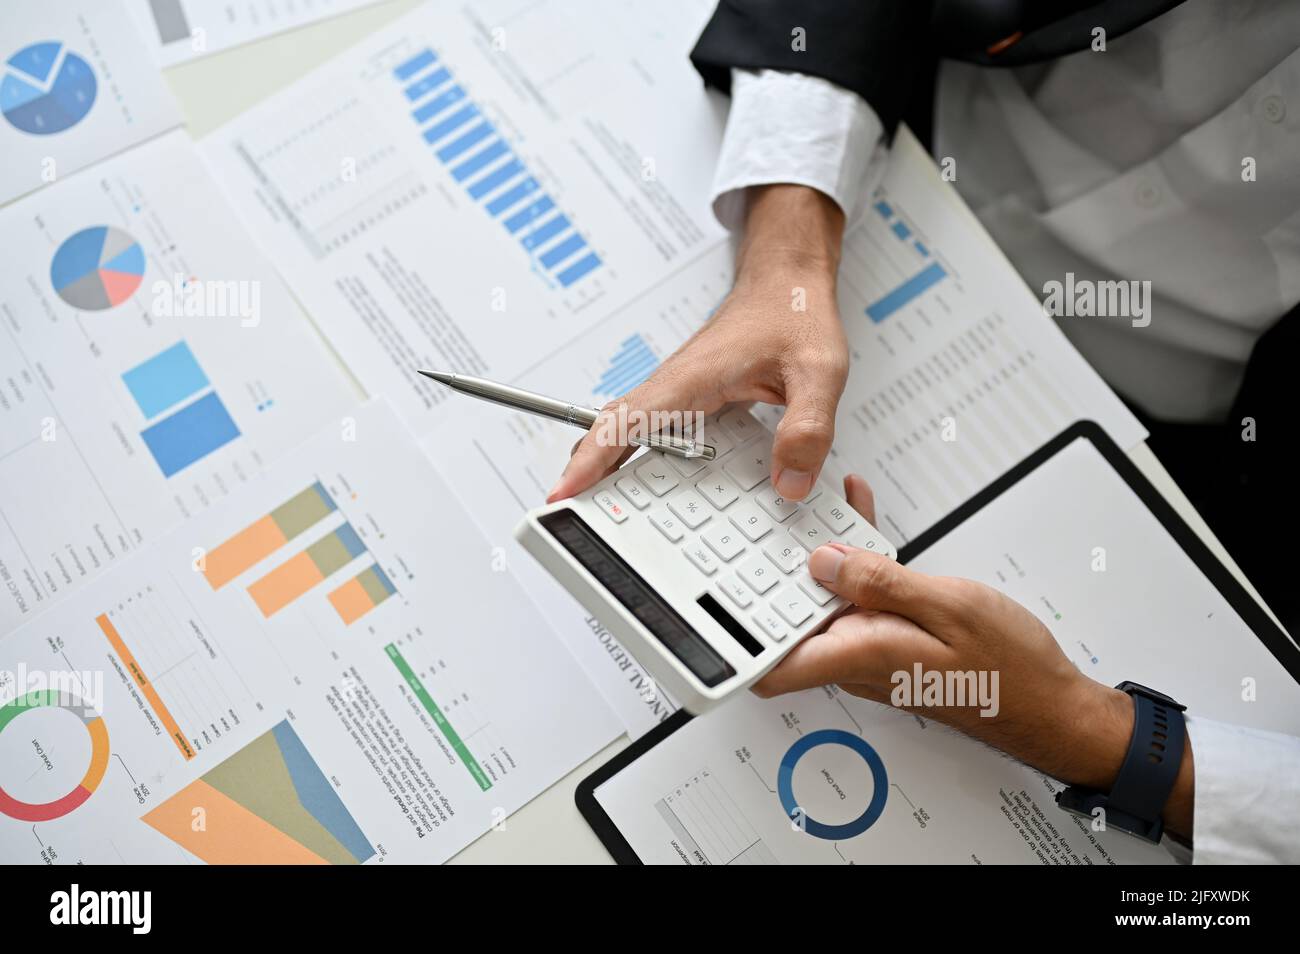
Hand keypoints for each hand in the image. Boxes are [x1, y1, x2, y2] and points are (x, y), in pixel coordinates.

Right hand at [547, 185, 848, 502]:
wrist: (787, 280)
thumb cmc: (794, 311)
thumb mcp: (818, 371)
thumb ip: (808, 429)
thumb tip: (790, 482)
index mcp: (693, 378)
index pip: (626, 423)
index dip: (591, 461)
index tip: (563, 492)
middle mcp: (675, 384)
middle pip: (610, 430)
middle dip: (583, 471)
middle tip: (564, 516)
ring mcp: (678, 390)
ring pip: (625, 429)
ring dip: (603, 464)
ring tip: (590, 509)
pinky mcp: (688, 396)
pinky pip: (649, 429)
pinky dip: (630, 454)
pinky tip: (637, 481)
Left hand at [755, 475, 1194, 835]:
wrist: (1050, 702)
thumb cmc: (1011, 669)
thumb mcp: (949, 608)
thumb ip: (882, 582)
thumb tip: (824, 562)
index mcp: (861, 656)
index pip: (771, 669)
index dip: (734, 642)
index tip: (714, 599)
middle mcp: (857, 660)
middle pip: (793, 620)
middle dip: (777, 570)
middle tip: (768, 521)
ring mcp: (872, 651)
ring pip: (825, 602)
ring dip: (820, 557)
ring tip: (818, 506)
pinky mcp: (889, 640)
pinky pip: (857, 599)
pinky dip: (856, 563)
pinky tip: (859, 525)